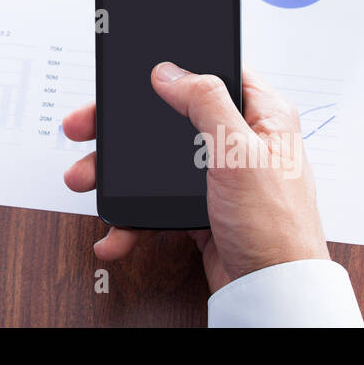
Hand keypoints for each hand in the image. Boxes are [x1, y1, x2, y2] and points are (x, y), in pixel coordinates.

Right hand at [62, 64, 329, 292]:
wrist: (272, 294)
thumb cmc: (277, 227)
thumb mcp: (240, 154)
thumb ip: (207, 104)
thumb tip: (170, 72)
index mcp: (262, 116)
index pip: (214, 72)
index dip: (173, 69)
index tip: (132, 75)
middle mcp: (241, 140)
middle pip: (170, 116)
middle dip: (124, 128)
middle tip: (86, 127)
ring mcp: (218, 175)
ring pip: (156, 159)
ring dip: (118, 172)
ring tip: (86, 178)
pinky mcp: (201, 206)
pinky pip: (156, 199)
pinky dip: (132, 214)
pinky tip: (117, 229)